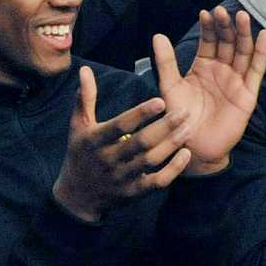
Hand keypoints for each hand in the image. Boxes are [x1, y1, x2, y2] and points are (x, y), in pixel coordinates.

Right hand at [52, 66, 191, 222]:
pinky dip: (172, 170)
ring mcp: (121, 178)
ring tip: (188, 128)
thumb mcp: (77, 125)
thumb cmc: (80, 153)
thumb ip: (85, 98)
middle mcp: (108, 160)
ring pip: (150, 161)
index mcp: (95, 141)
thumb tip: (85, 69)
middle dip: (164, 127)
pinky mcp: (132, 193)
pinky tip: (185, 154)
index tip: (160, 100)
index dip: (140, 114)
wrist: (77, 196)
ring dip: (171, 145)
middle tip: (184, 112)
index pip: (120, 126)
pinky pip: (156, 183)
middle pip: (140, 143)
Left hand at [152, 10, 265, 175]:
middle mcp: (222, 70)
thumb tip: (157, 35)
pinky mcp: (248, 94)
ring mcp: (236, 81)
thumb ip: (165, 62)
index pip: (209, 41)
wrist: (193, 147)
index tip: (206, 12)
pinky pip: (257, 71)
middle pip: (227, 42)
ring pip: (243, 52)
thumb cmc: (180, 118)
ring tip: (242, 17)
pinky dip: (262, 53)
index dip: (209, 27)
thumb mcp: (170, 87)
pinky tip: (264, 36)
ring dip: (244, 34)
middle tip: (223, 11)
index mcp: (203, 66)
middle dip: (226, 26)